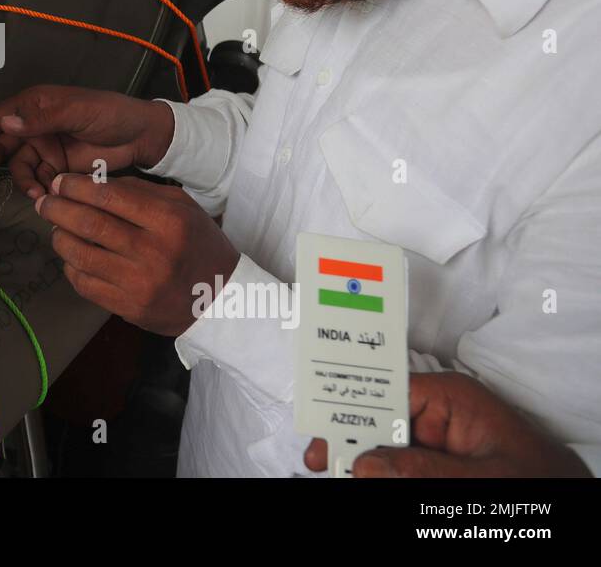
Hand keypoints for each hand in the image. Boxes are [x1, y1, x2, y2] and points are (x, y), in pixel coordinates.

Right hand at [0, 85, 174, 197]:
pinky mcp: (57, 168)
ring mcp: (44, 148)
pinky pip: (37, 180)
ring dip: (19, 181)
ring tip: (33, 193)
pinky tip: (45, 196)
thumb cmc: (110, 113)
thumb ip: (41, 118)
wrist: (142, 136)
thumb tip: (5, 123)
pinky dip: (37, 189)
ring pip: (17, 168)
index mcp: (32, 106)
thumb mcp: (76, 110)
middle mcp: (32, 126)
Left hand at [36, 173, 237, 335]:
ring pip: (81, 256)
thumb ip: (139, 191)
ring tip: (56, 228)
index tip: (60, 182)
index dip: (76, 187)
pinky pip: (85, 285)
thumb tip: (91, 183)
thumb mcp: (181, 207)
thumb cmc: (199, 245)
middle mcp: (153, 252)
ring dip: (60, 238)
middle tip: (44, 202)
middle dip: (58, 209)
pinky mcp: (129, 308)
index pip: (109, 197)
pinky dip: (71, 267)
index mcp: (168, 221)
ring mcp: (139, 283)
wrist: (222, 300)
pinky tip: (72, 256)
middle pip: (89, 224)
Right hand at [304, 371, 590, 476]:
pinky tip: (364, 476)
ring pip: (384, 450)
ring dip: (363, 462)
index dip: (349, 409)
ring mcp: (435, 443)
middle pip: (378, 421)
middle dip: (350, 439)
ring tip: (337, 470)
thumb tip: (366, 464)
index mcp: (450, 398)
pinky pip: (400, 468)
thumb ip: (424, 468)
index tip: (323, 430)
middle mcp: (438, 415)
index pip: (386, 392)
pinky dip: (383, 474)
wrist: (571, 500)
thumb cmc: (542, 480)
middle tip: (321, 460)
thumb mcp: (483, 475)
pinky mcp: (436, 466)